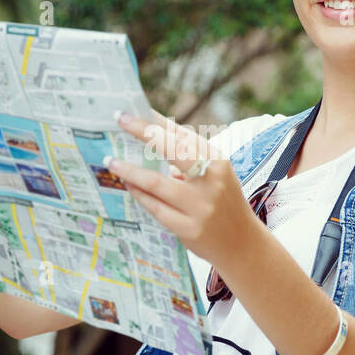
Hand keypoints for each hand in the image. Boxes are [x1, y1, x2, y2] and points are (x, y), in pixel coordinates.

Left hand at [108, 109, 258, 268]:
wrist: (242, 244)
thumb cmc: (223, 201)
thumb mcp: (215, 173)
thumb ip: (188, 154)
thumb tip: (153, 128)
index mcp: (218, 162)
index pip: (184, 135)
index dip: (157, 122)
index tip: (133, 111)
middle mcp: (211, 181)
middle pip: (173, 150)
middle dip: (144, 132)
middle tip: (120, 119)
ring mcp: (200, 207)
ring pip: (156, 183)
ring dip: (130, 171)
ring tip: (112, 162)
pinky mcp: (189, 229)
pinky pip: (156, 208)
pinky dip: (139, 194)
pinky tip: (129, 185)